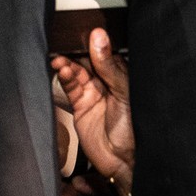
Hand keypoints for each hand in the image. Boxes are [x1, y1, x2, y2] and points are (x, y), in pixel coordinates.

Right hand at [50, 27, 135, 195]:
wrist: (124, 161)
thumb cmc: (135, 128)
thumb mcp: (124, 91)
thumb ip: (108, 66)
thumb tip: (99, 37)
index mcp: (123, 75)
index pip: (105, 53)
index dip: (93, 43)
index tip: (83, 34)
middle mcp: (108, 82)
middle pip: (88, 61)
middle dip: (76, 53)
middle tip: (66, 46)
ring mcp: (93, 93)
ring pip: (77, 72)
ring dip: (68, 65)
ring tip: (60, 61)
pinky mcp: (80, 105)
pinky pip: (70, 87)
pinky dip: (64, 78)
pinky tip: (62, 71)